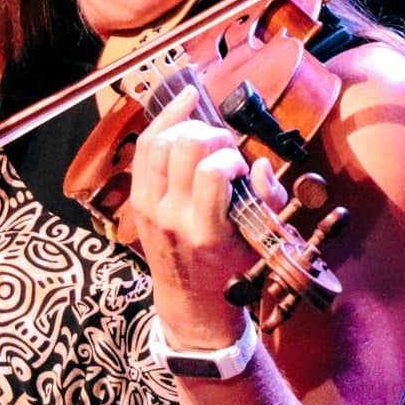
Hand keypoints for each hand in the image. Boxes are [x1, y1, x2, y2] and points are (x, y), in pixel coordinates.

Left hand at [126, 82, 286, 347]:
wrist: (191, 299)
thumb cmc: (230, 268)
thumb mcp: (260, 240)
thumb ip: (267, 199)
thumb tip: (258, 165)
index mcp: (205, 230)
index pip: (212, 172)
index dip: (231, 159)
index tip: (241, 170)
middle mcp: (172, 216)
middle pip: (185, 147)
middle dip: (213, 137)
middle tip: (226, 151)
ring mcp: (149, 207)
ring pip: (160, 142)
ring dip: (188, 128)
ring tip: (207, 138)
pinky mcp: (137, 200)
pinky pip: (145, 149)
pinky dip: (164, 122)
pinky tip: (184, 105)